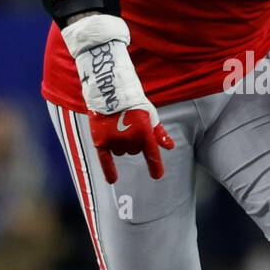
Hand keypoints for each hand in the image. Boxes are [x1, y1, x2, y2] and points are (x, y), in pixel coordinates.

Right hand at [61, 14, 175, 183]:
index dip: (155, 167)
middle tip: (127, 123)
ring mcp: (115, 142)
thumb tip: (169, 147)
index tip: (157, 175)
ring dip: (120, 143)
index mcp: (145, 133)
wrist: (108, 88)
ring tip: (116, 125)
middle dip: (132, 140)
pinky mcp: (100, 142)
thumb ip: (159, 132)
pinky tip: (112, 181)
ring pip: (121, 152)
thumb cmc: (132, 100)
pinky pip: (105, 161)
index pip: (152, 155)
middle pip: (134, 150)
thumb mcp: (150, 114)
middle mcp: (130, 140)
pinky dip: (109, 171)